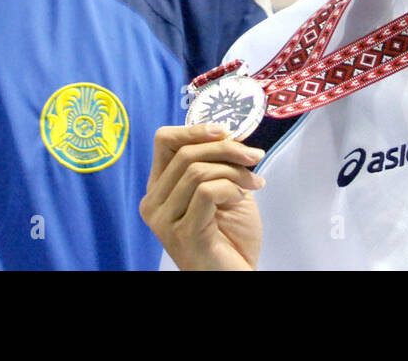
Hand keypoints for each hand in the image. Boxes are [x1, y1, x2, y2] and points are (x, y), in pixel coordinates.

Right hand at [140, 123, 264, 270]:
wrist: (235, 276)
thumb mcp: (223, 189)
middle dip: (226, 149)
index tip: (225, 131)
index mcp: (158, 188)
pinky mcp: (182, 234)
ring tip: (253, 184)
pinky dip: (231, 189)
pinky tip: (242, 199)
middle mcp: (153, 203)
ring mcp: (164, 220)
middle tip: (254, 157)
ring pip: (196, 172)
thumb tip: (226, 132)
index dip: (194, 130)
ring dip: (234, 171)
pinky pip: (207, 192)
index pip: (164, 142)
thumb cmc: (231, 237)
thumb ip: (216, 163)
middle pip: (184, 153)